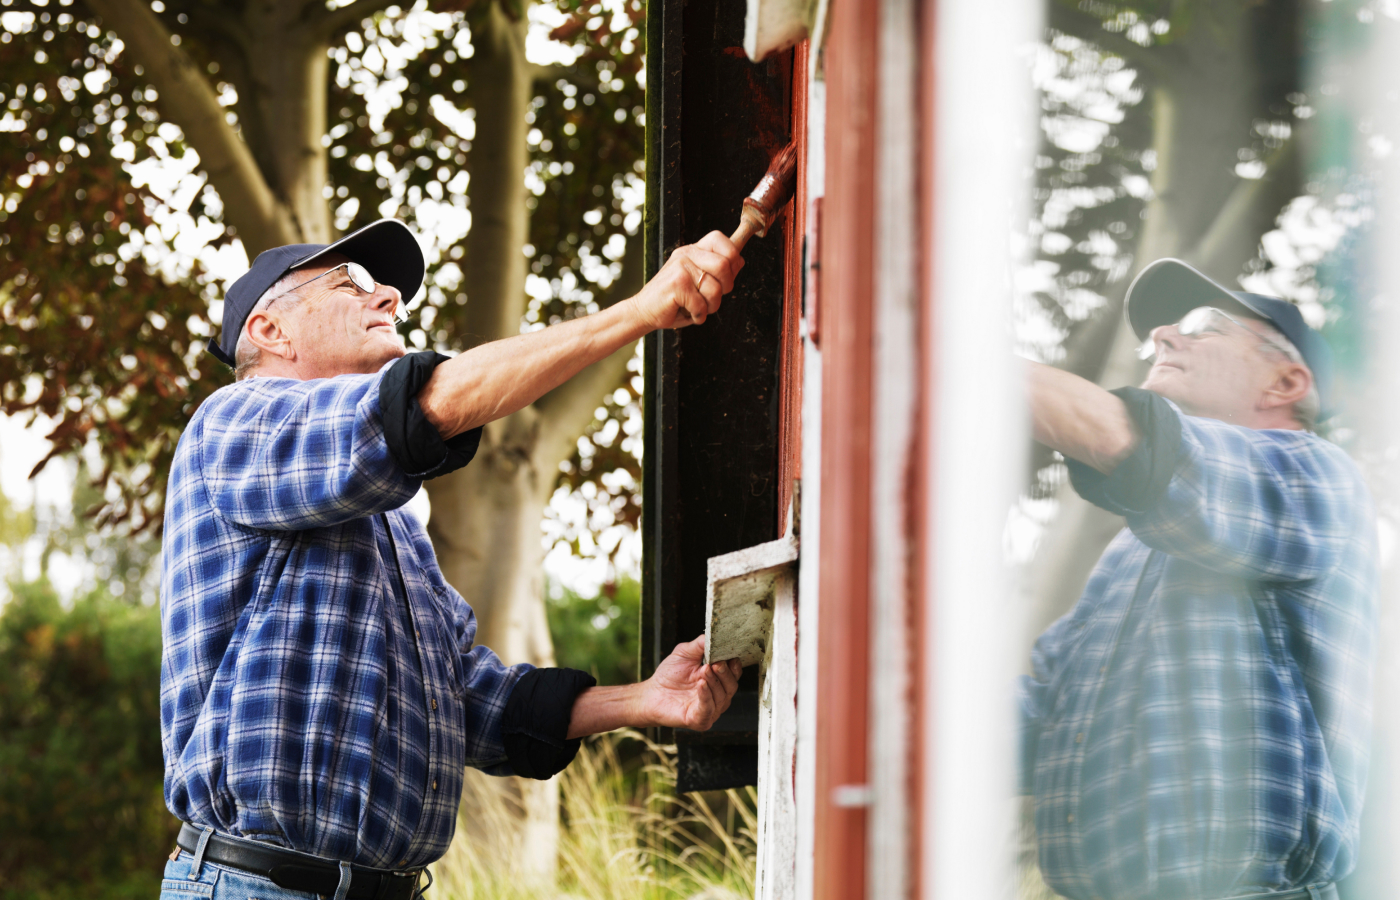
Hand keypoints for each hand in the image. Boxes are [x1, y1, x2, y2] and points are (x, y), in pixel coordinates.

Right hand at [629, 231, 743, 329]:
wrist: (644, 311)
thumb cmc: (675, 299)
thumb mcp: (698, 281)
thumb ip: (718, 271)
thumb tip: (740, 260)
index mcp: (693, 251)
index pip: (720, 239)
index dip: (732, 257)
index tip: (725, 276)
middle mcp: (686, 255)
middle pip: (725, 265)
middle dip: (725, 288)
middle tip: (711, 297)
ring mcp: (680, 268)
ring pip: (716, 289)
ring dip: (711, 307)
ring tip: (697, 307)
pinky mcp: (676, 284)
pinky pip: (701, 305)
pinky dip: (698, 316)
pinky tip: (687, 313)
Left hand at [639, 634, 742, 730]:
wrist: (652, 693)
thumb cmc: (670, 674)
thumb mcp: (685, 653)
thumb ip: (701, 644)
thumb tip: (714, 635)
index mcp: (718, 680)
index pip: (734, 673)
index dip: (734, 665)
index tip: (729, 655)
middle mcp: (718, 695)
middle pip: (732, 686)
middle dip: (725, 673)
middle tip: (717, 663)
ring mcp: (711, 709)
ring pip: (722, 697)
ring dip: (715, 682)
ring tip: (704, 670)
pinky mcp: (700, 720)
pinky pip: (708, 709)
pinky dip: (706, 696)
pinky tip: (701, 684)